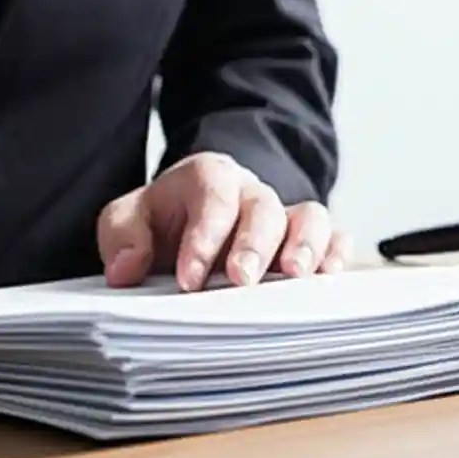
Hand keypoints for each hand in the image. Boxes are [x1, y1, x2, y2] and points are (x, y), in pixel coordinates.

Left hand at [97, 153, 348, 290]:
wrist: (188, 223)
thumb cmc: (162, 224)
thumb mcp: (127, 221)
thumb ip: (122, 236)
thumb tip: (126, 269)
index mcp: (207, 178)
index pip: (212, 198)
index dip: (204, 238)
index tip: (189, 279)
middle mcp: (251, 193)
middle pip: (264, 207)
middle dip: (254, 245)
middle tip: (241, 279)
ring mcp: (285, 216)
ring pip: (310, 217)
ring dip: (306, 246)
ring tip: (295, 276)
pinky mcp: (309, 240)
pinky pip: (335, 237)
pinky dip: (337, 254)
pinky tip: (328, 276)